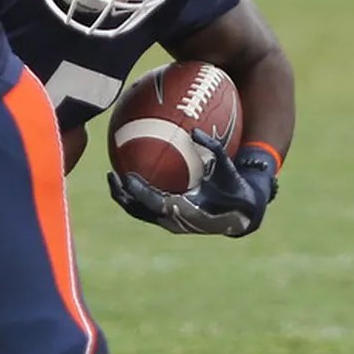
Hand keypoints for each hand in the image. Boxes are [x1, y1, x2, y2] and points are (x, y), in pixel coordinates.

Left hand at [107, 132, 279, 236]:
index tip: (127, 176)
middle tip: (112, 174)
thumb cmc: (233, 188)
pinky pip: (147, 209)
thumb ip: (213, 148)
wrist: (240, 214)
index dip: (139, 191)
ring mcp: (169, 223)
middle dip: (122, 195)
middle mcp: (173, 221)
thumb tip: (196, 130)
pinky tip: (133, 176)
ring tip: (115, 176)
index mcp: (185, 211)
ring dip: (125, 197)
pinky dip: (136, 196)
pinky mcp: (169, 220)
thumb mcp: (227, 168)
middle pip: (139, 211)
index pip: (154, 203)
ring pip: (139, 212)